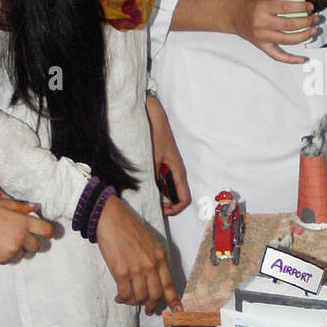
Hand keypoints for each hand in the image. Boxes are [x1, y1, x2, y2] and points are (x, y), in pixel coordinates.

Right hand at [0, 197, 51, 265]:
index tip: (45, 231)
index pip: (47, 230)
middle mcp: (19, 238)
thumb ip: (20, 207)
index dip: (48, 230)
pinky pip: (12, 258)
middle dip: (32, 240)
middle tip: (21, 233)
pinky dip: (9, 253)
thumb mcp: (0, 203)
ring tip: (5, 237)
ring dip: (20, 247)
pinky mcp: (2, 260)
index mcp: (22, 222)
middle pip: (38, 245)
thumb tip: (34, 207)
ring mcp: (11, 251)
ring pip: (25, 252)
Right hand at [94, 195, 179, 313]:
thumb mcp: (151, 243)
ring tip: (129, 300)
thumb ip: (155, 260)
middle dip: (152, 306)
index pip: (169, 283)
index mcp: (160, 257)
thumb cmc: (130, 229)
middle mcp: (151, 264)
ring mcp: (137, 269)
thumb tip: (155, 279)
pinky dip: (122, 299)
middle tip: (148, 310)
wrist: (112, 219)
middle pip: (156, 294)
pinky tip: (119, 297)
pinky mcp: (121, 272)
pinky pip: (125, 293)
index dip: (173, 299)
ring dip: (134, 302)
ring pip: (140, 297)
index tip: (177, 310)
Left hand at [145, 94, 190, 215]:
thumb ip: (152, 176)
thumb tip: (149, 194)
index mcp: (177, 171)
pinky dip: (154, 186)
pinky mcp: (161, 162)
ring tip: (145, 196)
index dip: (174, 209)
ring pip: (168, 189)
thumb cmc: (155, 134)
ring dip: (160, 196)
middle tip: (151, 205)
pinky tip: (142, 184)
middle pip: (176, 196)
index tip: (161, 210)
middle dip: (166, 205)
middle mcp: (175, 171)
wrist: (153, 115)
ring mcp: (168, 167)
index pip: (184, 199)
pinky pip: (161, 180)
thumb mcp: (152, 157)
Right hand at [229, 0, 317, 64]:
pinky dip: (291, 59)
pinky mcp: (262, 46)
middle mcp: (261, 23)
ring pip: (287, 40)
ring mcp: (262, 37)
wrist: (232, 16)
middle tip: (315, 18)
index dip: (301, 8)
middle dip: (306, 22)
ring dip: (303, 36)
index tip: (310, 7)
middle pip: (289, 25)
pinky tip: (303, 59)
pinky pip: (277, 56)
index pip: (286, 7)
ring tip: (313, 31)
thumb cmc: (248, 5)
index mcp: (262, 8)